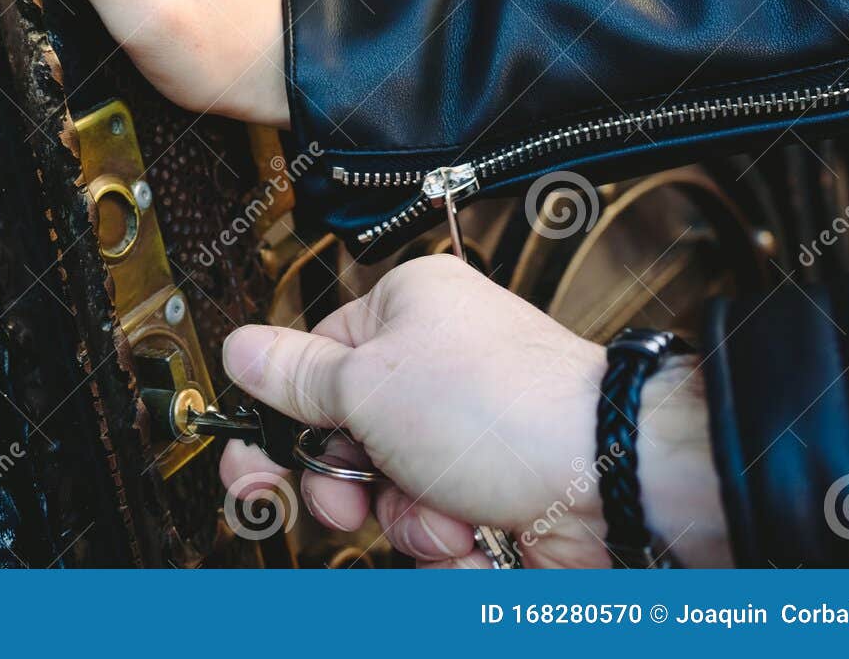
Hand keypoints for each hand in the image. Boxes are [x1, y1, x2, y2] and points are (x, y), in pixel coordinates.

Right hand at [218, 255, 730, 566]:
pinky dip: (442, 539)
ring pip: (385, 488)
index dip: (281, 419)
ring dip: (402, 516)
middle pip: (343, 433)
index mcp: (405, 308)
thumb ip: (294, 377)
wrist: (607, 480)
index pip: (312, 361)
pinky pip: (430, 520)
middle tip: (341, 501)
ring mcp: (464, 427)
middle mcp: (437, 362)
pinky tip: (469, 530)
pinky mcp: (490, 484)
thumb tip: (240, 349)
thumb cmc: (505, 407)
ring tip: (439, 513)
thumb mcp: (367, 387)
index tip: (256, 463)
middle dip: (344, 482)